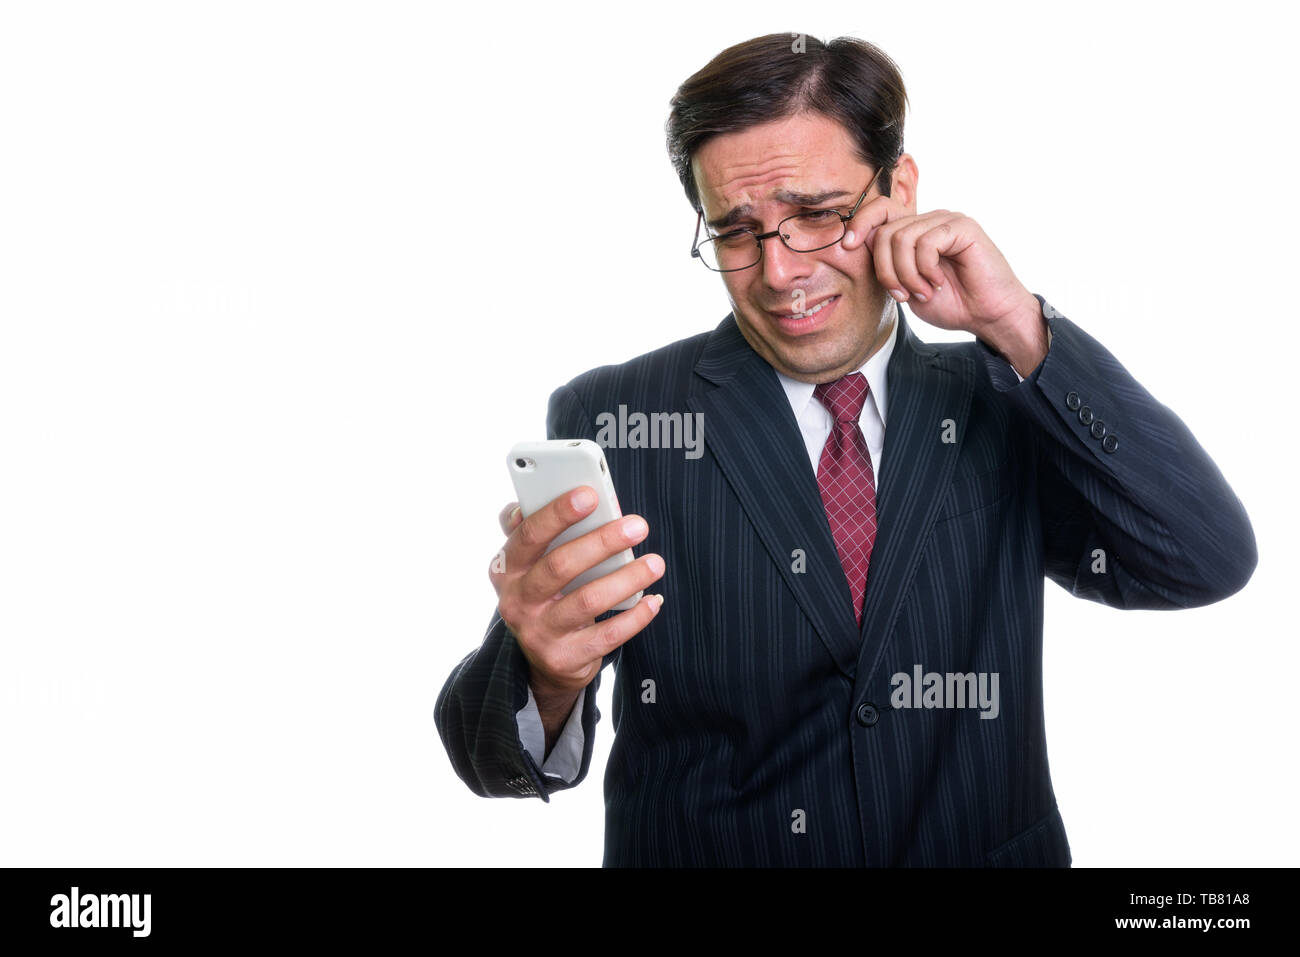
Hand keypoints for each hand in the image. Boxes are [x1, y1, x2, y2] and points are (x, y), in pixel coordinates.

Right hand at [489, 487, 665, 704]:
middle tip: (638, 526)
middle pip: (559, 565)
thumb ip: (552, 530)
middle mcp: (516, 600)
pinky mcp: (563, 658)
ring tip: (655, 563)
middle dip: (602, 542)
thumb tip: (592, 498)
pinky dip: (634, 617)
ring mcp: (537, 632)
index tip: (590, 494)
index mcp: (506, 567)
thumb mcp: (537, 564)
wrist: (546, 659)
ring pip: (587, 600)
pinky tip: (653, 600)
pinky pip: (605, 635)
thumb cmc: (549, 594)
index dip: (557, 513)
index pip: (528, 535)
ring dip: (626, 579)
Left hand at [841, 200, 1038, 339]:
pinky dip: (925, 269)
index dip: (860, 224)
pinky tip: (938, 283)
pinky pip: (926, 242)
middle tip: (902, 295)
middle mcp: (930, 220)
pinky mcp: (962, 227)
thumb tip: (858, 243)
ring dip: (906, 274)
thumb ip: (887, 266)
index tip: (847, 246)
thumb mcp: (907, 287)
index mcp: (915, 232)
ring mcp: (946, 220)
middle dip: (886, 270)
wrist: (988, 316)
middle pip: (885, 231)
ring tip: (923, 292)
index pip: (879, 211)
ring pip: (901, 238)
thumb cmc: (952, 304)